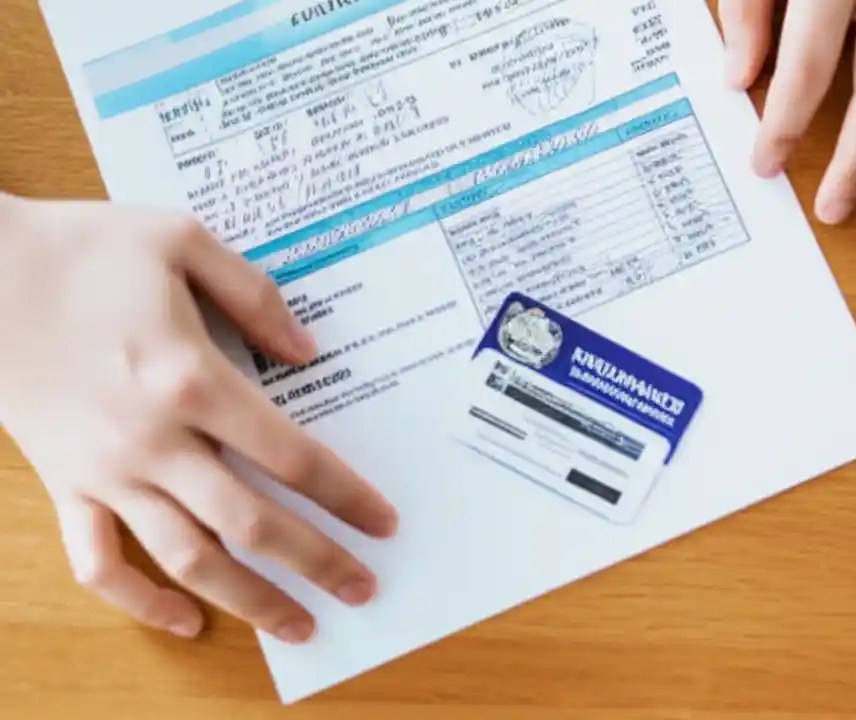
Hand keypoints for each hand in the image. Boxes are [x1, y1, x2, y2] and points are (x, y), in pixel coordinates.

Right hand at [0, 194, 397, 642]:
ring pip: (187, 558)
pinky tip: (187, 620)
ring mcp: (105, 472)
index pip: (291, 457)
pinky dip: (140, 602)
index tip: (382, 522)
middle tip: (363, 588)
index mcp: (191, 379)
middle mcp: (152, 440)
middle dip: (316, 562)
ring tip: (300, 625)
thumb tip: (308, 355)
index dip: (344, 495)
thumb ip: (255, 297)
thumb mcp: (182, 241)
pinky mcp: (65, 485)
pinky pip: (99, 563)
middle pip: (251, 523)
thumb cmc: (85, 250)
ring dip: (249, 599)